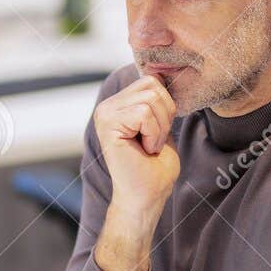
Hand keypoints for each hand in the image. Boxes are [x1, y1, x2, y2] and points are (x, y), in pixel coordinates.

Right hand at [93, 75, 181, 220]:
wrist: (146, 197)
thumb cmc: (155, 167)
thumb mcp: (161, 125)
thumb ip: (158, 101)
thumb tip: (165, 74)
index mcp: (119, 104)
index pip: (152, 80)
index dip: (166, 106)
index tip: (157, 133)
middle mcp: (107, 105)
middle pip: (153, 85)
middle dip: (165, 115)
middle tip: (153, 141)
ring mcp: (105, 114)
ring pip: (150, 99)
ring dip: (160, 127)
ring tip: (148, 146)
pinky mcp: (107, 125)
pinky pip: (144, 113)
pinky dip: (153, 134)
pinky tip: (144, 150)